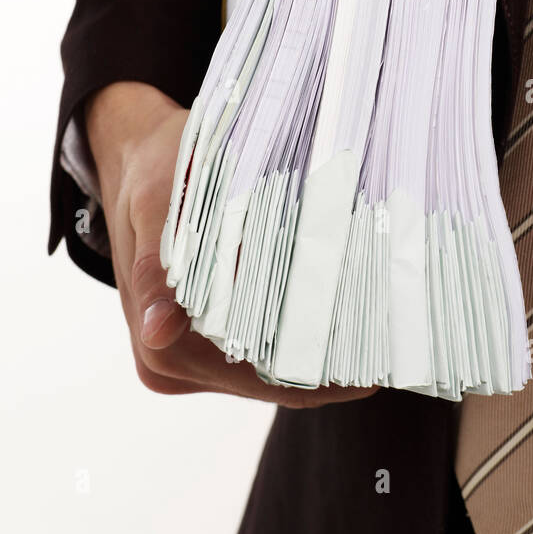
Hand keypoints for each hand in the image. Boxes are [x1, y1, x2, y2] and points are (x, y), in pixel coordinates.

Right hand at [85, 81, 374, 406]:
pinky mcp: (209, 338)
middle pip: (273, 377)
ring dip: (323, 343)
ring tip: (384, 319)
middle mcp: (174, 363)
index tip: (375, 354)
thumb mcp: (156, 201)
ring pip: (275, 365)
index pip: (258, 375)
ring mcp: (193, 355)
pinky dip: (304, 328)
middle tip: (397, 331)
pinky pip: (266, 343)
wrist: (134, 156)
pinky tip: (348, 307)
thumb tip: (159, 331)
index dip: (319, 370)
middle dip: (333, 358)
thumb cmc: (153, 171)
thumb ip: (161, 265)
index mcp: (160, 346)